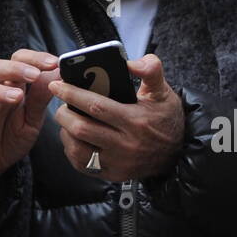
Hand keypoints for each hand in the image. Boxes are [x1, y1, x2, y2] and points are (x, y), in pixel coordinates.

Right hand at [0, 49, 57, 197]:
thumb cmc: (11, 138)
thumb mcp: (32, 119)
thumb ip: (41, 98)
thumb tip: (58, 73)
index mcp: (8, 88)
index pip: (16, 61)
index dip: (33, 58)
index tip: (54, 63)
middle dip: (14, 68)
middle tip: (35, 74)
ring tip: (17, 97)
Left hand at [48, 54, 184, 181]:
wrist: (178, 152)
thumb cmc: (166, 119)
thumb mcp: (164, 92)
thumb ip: (151, 71)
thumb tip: (131, 62)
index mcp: (135, 121)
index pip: (96, 107)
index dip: (73, 94)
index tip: (58, 85)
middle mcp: (125, 145)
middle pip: (82, 129)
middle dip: (64, 114)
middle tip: (61, 104)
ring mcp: (118, 163)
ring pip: (78, 150)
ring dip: (66, 133)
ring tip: (67, 120)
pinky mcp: (114, 174)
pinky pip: (83, 165)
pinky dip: (73, 150)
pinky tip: (74, 139)